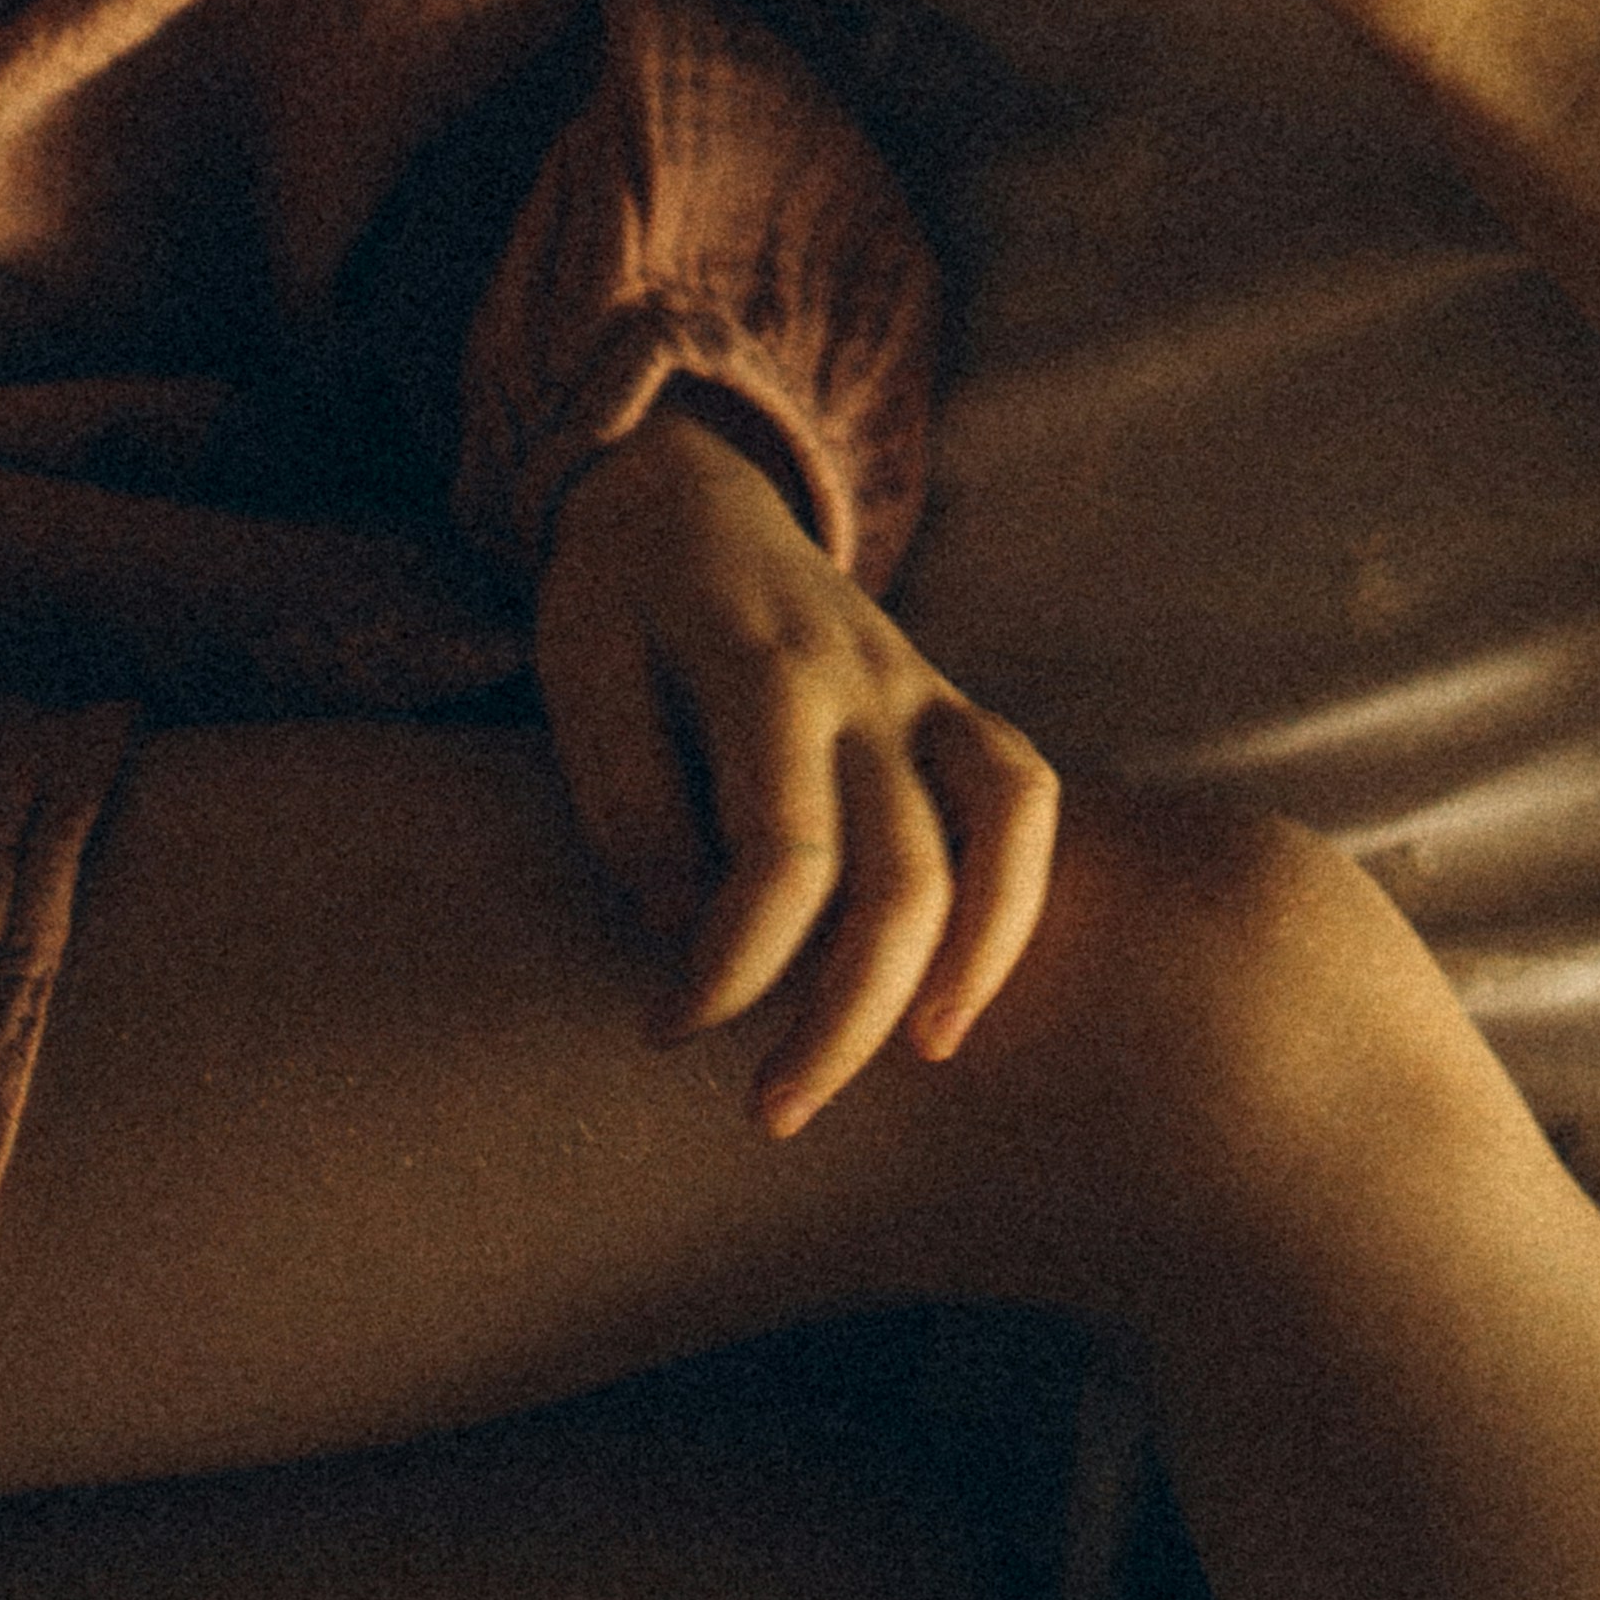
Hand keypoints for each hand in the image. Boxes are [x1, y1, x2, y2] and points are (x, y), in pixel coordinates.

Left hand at [532, 397, 1060, 1137]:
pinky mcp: (950, 702)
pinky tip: (957, 992)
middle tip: (770, 1113)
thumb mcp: (577, 678)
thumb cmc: (618, 601)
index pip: (782, 857)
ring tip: (917, 1058)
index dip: (729, 971)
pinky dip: (1014, 898)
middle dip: (844, 1018)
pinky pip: (1022, 796)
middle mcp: (867, 682)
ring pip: (1002, 827)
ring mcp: (923, 688)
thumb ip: (634, 808)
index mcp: (763, 673)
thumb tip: (694, 932)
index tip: (664, 1028)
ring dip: (970, 961)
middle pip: (904, 872)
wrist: (687, 487)